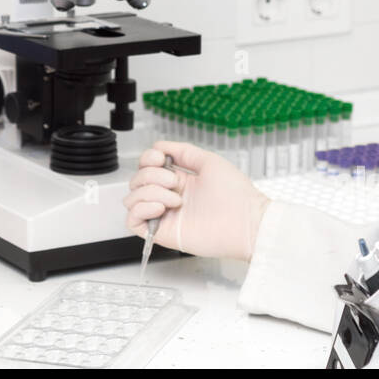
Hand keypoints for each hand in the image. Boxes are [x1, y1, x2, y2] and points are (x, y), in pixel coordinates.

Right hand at [123, 140, 270, 261]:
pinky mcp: (162, 232)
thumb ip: (183, 151)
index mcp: (179, 180)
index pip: (147, 166)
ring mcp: (165, 215)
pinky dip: (140, 209)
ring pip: (132, 199)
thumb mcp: (209, 161)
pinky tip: (160, 207)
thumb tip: (159, 146)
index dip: (147, 159)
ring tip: (173, 198)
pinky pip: (132, 221)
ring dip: (149, 192)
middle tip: (174, 182)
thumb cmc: (235, 195)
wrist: (245, 223)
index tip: (160, 158)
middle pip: (137, 180)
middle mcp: (169, 197)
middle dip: (151, 176)